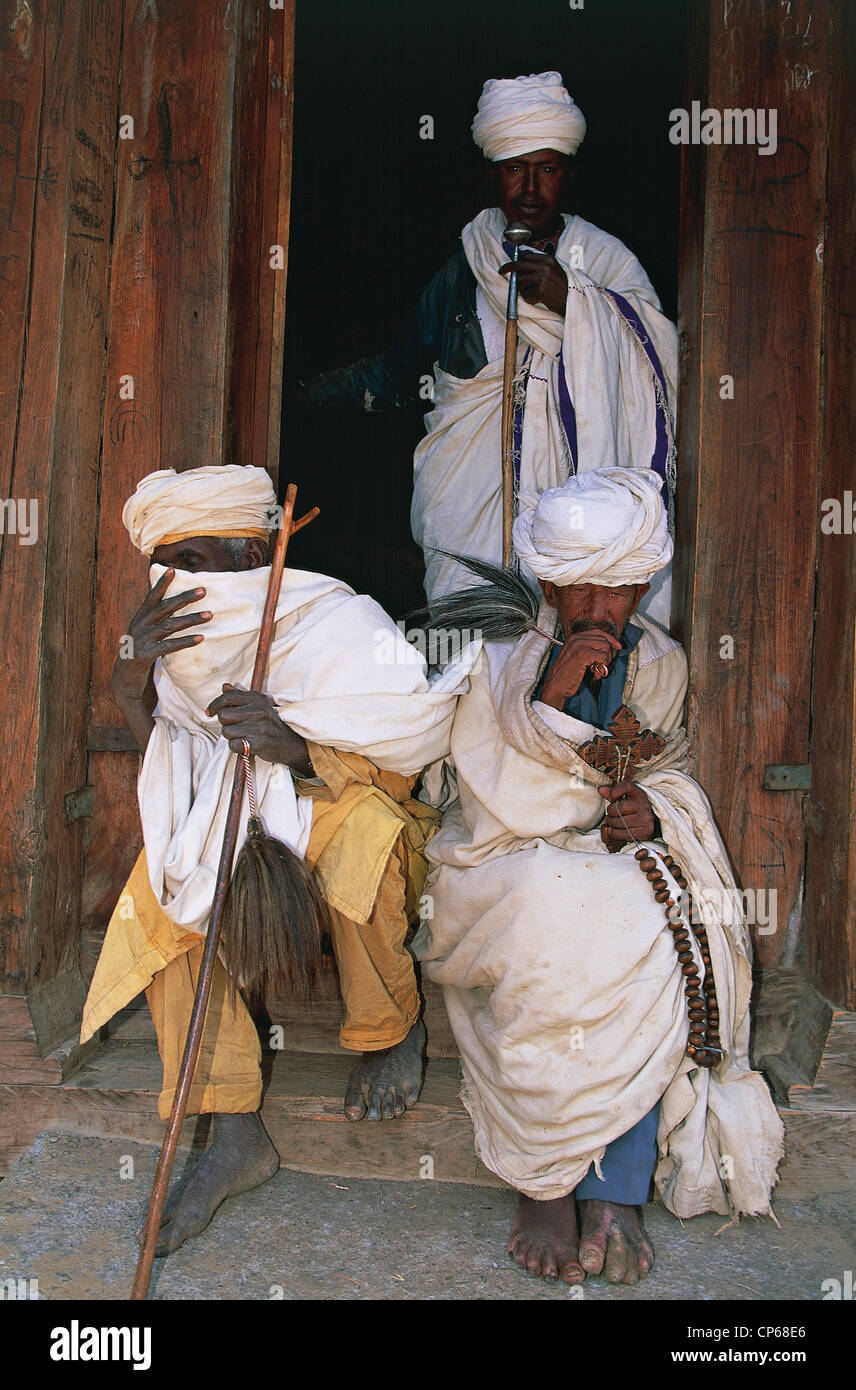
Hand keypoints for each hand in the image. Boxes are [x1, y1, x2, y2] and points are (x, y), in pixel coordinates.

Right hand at [110, 568, 210, 707]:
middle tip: (203, 590)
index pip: (151, 598)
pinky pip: (168, 647)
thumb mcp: (145, 637)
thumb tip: (173, 611)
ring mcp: (140, 641)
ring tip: (210, 614)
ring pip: (168, 626)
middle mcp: (139, 627)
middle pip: (163, 608)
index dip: (161, 584)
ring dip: (191, 619)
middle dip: (184, 598)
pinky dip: (185, 641)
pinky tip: (200, 638)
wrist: (122, 683)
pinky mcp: (144, 656)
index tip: (173, 570)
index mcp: (139, 620)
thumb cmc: (139, 657)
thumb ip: (156, 624)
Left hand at [206, 685, 313, 773]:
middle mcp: (258, 711)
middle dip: (225, 723)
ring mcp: (259, 727)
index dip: (215, 704)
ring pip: (227, 732)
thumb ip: (240, 696)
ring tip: (242, 736)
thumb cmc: (269, 724)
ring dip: (231, 737)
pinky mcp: (258, 743)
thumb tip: (224, 687)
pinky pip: (234, 745)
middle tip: (234, 727)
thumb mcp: (258, 705)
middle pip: (224, 716)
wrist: (289, 743)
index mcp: (257, 699)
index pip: (228, 697)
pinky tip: (245, 745)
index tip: (210, 712)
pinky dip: (236, 747)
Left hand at [499, 251, 567, 314]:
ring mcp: (542, 278)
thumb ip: (541, 264)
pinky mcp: (540, 290)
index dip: (515, 259)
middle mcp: (545, 266)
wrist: (570, 301)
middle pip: (519, 264)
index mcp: (548, 259)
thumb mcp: (554, 270)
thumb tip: (522, 259)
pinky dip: (529, 299)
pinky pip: (525, 294)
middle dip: (508, 267)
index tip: (509, 263)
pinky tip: (537, 300)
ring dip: (522, 288)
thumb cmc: (562, 287)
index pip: (526, 255)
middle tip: (501, 271)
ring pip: (520, 280)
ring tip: (532, 293)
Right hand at [539, 629, 621, 709]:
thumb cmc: (565, 675)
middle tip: (600, 666)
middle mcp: (575, 638)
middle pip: (603, 639)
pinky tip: (594, 674)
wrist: (554, 687)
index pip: (598, 631)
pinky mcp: (582, 654)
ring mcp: (578, 645)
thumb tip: (606, 646)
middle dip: (607, 654)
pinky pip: (602, 656)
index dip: (610, 639)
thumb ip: (587, 648)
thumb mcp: (575, 657)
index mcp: (573, 637)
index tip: (617, 646)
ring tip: (596, 671)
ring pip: (605, 646)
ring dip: (605, 661)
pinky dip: (602, 668)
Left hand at [598, 780, 656, 846]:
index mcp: (639, 793)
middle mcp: (644, 805)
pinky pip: (624, 834)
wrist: (651, 822)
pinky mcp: (645, 831)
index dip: (614, 791)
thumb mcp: (626, 797)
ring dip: (611, 823)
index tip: (611, 798)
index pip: (627, 786)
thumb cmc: (634, 808)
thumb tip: (601, 789)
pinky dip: (615, 833)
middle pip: (620, 807)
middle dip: (611, 811)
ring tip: (611, 821)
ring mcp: (646, 818)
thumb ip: (613, 793)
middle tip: (609, 814)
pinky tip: (613, 830)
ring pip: (621, 822)